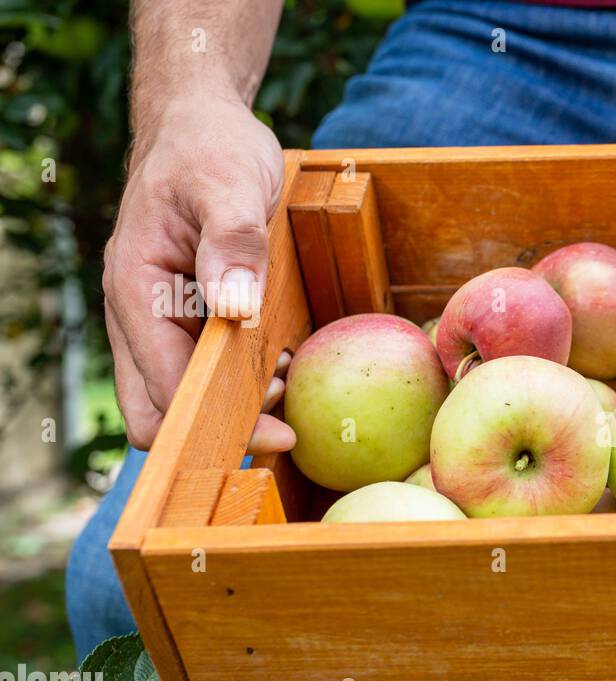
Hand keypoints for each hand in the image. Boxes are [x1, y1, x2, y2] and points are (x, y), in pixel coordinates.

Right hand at [103, 95, 293, 451]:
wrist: (201, 124)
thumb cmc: (210, 147)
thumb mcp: (228, 183)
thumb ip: (232, 241)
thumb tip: (234, 307)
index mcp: (136, 291)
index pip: (164, 391)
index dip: (219, 420)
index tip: (279, 430)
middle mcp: (138, 316)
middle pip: (160, 412)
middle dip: (221, 426)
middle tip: (286, 416)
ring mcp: (160, 319)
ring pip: (184, 397)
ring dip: (236, 403)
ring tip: (288, 377)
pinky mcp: (187, 317)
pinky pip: (206, 370)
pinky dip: (242, 378)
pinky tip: (283, 359)